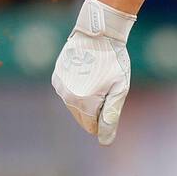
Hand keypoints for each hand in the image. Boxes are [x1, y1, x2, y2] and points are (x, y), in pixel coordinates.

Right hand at [51, 0, 135, 144]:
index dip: (105, 116)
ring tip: (97, 77)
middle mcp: (67, 97)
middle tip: (106, 85)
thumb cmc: (113, 61)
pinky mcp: (56, 77)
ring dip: (86, 97)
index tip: (111, 96)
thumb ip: (111, 117)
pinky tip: (87, 72)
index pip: (93, 127)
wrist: (98, 33)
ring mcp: (59, 87)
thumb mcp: (119, 89)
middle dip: (95, 107)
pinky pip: (68, 92)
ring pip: (74, 105)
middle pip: (82, 117)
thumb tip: (104, 142)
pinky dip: (77, 88)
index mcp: (83, 102)